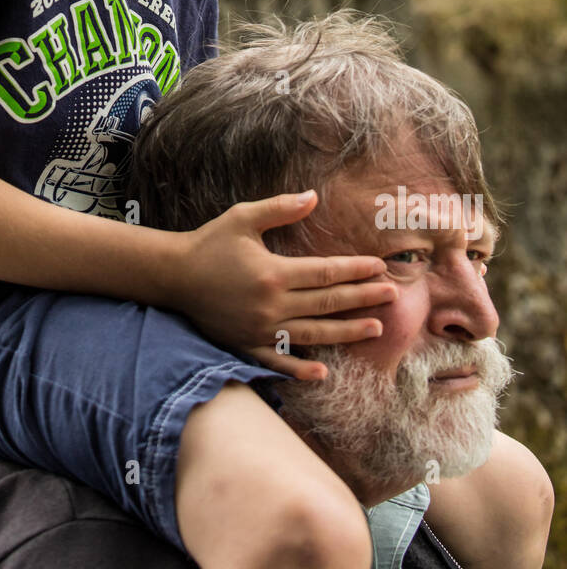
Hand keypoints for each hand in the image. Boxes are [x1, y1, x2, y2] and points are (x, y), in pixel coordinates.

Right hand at [168, 191, 396, 378]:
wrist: (174, 276)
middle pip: (328, 303)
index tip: (380, 266)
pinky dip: (300, 369)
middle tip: (393, 295)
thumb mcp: (243, 217)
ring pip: (314, 334)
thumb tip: (314, 196)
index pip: (326, 272)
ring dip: (347, 332)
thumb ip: (281, 208)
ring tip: (376, 328)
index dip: (356, 270)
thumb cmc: (210, 242)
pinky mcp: (246, 346)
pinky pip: (278, 361)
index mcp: (273, 272)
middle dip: (363, 298)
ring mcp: (260, 330)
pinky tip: (323, 372)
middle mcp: (271, 305)